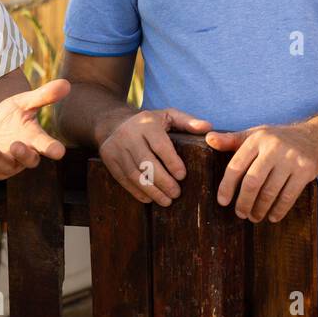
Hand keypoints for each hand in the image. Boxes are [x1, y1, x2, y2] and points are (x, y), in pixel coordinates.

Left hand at [0, 80, 69, 179]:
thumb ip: (44, 95)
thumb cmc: (14, 116)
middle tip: (16, 145)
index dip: (52, 149)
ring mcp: (5, 164)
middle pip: (28, 160)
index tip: (58, 152)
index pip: (47, 146)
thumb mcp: (26, 102)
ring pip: (2, 164)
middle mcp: (22, 156)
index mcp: (35, 140)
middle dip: (22, 154)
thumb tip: (67, 84)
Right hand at [98, 108, 212, 204]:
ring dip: (151, 190)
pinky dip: (136, 191)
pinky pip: (123, 179)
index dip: (172, 162)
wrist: (112, 122)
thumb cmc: (147, 122)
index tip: (182, 176)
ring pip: (134, 174)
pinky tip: (149, 198)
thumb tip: (208, 128)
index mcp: (146, 124)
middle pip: (146, 162)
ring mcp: (117, 148)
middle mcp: (129, 136)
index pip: (160, 145)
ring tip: (166, 201)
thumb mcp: (167, 115)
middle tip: (176, 193)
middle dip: (163, 181)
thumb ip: (187, 121)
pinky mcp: (108, 160)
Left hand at [206, 124, 317, 222]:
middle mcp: (274, 146)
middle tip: (240, 214)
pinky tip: (272, 217)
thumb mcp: (256, 135)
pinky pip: (288, 196)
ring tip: (254, 217)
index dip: (227, 186)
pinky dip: (278, 210)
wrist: (317, 137)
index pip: (236, 165)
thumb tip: (208, 139)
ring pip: (270, 192)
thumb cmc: (279, 139)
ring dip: (260, 209)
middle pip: (252, 182)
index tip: (222, 202)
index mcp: (257, 138)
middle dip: (244, 202)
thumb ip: (231, 140)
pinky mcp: (306, 169)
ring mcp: (291, 158)